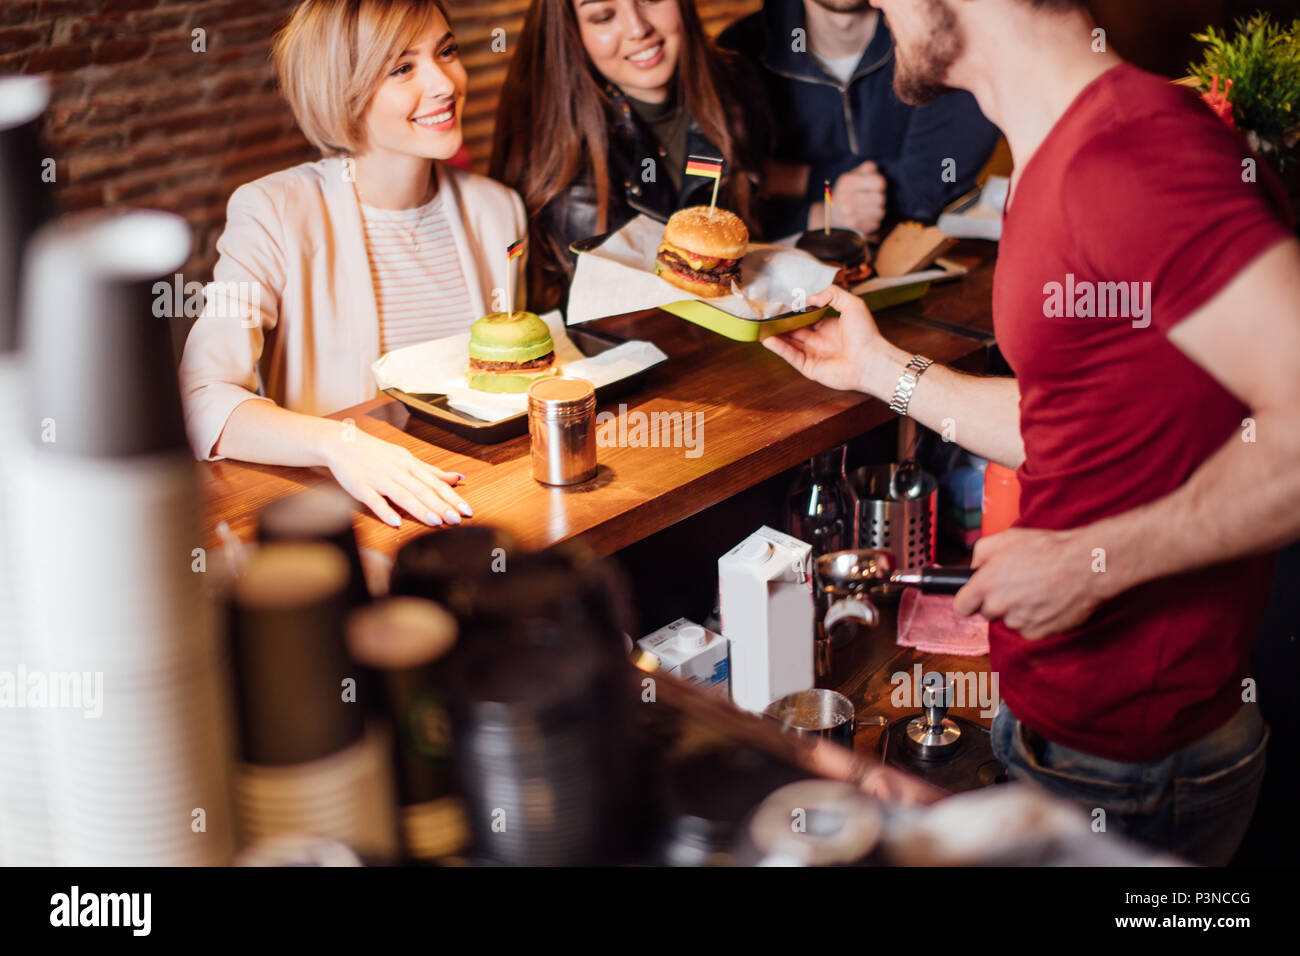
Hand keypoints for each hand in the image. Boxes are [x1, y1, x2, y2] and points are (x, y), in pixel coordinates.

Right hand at [320, 428, 471, 528]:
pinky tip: (396, 522)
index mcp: (410, 464)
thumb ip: (431, 471)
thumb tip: (456, 477)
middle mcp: (397, 471)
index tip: (467, 510)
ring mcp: (379, 478)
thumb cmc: (377, 453)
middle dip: (441, 505)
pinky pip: (374, 500)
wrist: (343, 443)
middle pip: (422, 490)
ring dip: (420, 509)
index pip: (435, 483)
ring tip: (436, 522)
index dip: (452, 497)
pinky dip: (385, 511)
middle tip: (457, 519)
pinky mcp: (360, 486)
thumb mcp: (406, 458)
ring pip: (403, 495)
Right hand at [763, 283, 886, 392]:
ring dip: (775, 335)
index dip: (794, 311)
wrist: (871, 360)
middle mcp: (820, 341)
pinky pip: (790, 356)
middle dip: (781, 322)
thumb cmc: (866, 334)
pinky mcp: (809, 368)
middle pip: (794, 330)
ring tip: (760, 325)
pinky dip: (778, 348)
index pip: (806, 317)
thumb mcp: (852, 304)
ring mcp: (813, 355)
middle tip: (766, 313)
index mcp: (829, 327)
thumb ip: (832, 294)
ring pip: (789, 343)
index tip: (781, 303)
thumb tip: (809, 298)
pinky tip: (767, 338)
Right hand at [813, 161, 886, 235]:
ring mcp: (849, 214)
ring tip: (869, 208)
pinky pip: (876, 224)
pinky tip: (864, 218)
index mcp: (847, 181)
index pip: (879, 183)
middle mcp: (846, 198)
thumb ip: (868, 168)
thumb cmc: (847, 192)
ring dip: (878, 210)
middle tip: (872, 198)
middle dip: (880, 198)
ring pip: (880, 212)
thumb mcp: (853, 175)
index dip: (881, 183)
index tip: (875, 186)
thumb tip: (879, 171)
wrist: (830, 215)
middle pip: (881, 198)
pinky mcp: (853, 227)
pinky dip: (873, 221)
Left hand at [952, 527, 1112, 639]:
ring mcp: (1018, 622)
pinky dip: (1036, 619)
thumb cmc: (1048, 549)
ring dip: (1018, 610)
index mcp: (986, 584)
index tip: (978, 595)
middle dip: (998, 601)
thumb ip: (981, 553)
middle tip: (1018, 584)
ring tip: (1037, 589)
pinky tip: (1047, 601)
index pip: (961, 607)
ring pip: (1010, 620)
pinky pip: (1029, 629)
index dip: (970, 599)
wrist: (1085, 566)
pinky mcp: (1037, 633)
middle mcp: (999, 606)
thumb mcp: (1007, 538)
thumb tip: (974, 568)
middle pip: (988, 612)